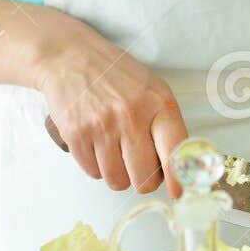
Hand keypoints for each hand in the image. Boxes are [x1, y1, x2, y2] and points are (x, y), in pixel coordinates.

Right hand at [33, 17, 187, 197]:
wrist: (70, 57)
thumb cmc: (115, 75)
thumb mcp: (152, 89)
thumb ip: (166, 124)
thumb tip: (178, 167)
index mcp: (158, 103)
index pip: (175, 151)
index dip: (179, 178)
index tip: (179, 192)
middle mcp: (132, 116)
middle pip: (145, 178)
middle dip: (143, 179)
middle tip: (138, 165)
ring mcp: (103, 126)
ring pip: (117, 180)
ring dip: (117, 173)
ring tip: (114, 149)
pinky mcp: (77, 134)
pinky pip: (92, 172)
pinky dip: (95, 165)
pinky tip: (96, 144)